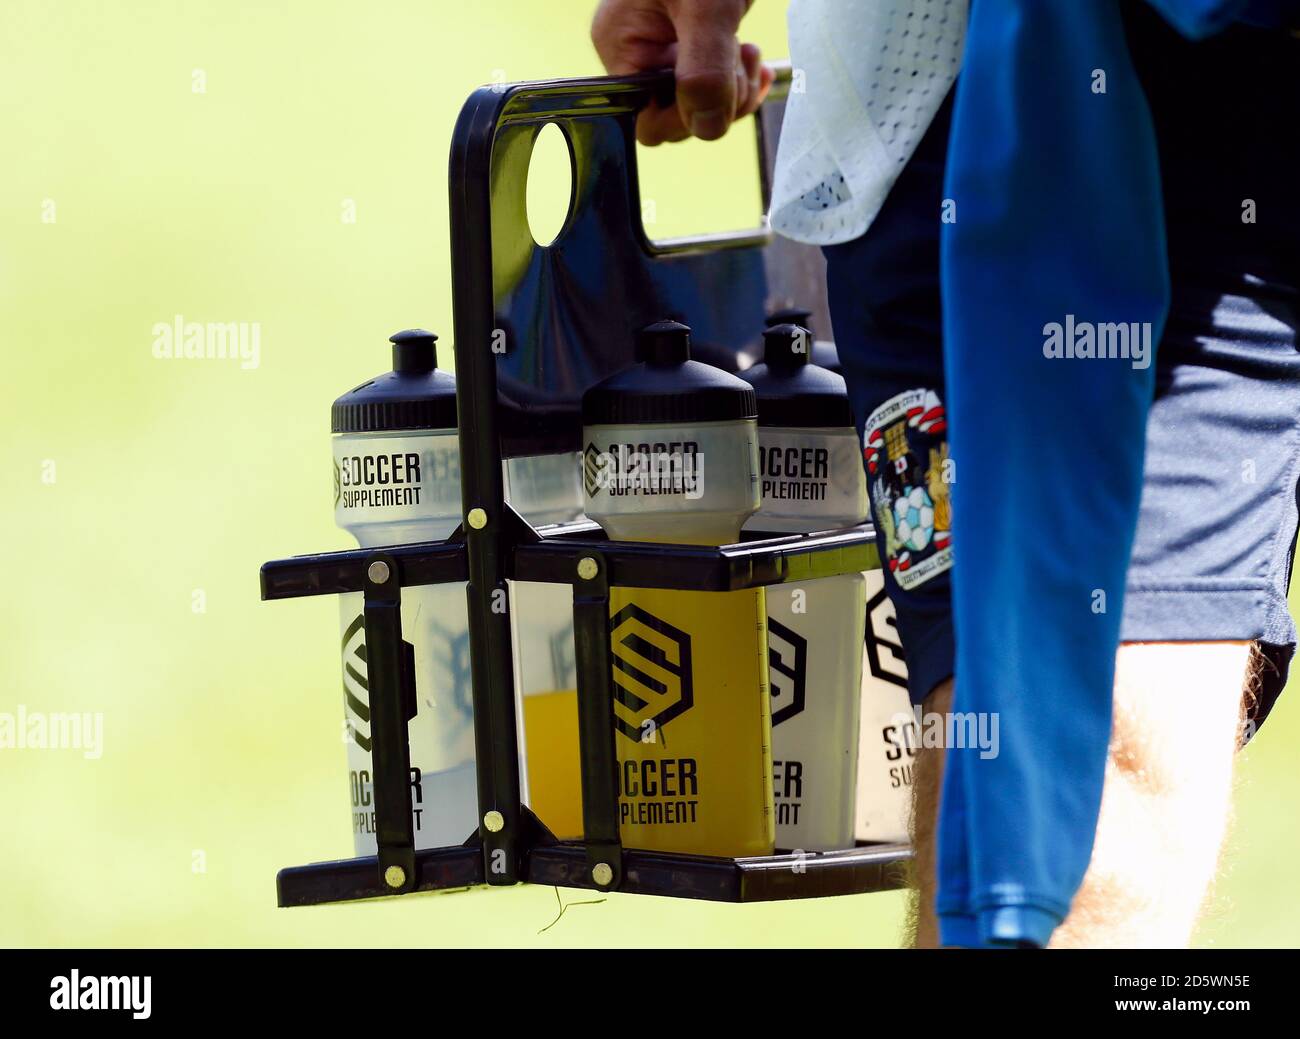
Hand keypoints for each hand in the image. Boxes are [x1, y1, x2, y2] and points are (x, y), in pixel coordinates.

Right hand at [591, 0, 773, 144]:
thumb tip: (707, 128)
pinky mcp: (689, 41)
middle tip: (740, 63)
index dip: (684, 119)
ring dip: (732, 89)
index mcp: (621, 44)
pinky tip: (753, 63)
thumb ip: (704, 70)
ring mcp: (662, 47)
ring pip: (697, 102)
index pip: (645, 118)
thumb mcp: (707, 7)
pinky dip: (736, 79)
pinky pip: (711, 82)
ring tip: (748, 53)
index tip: (718, 90)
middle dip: (715, 101)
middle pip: (674, 115)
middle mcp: (636, 51)